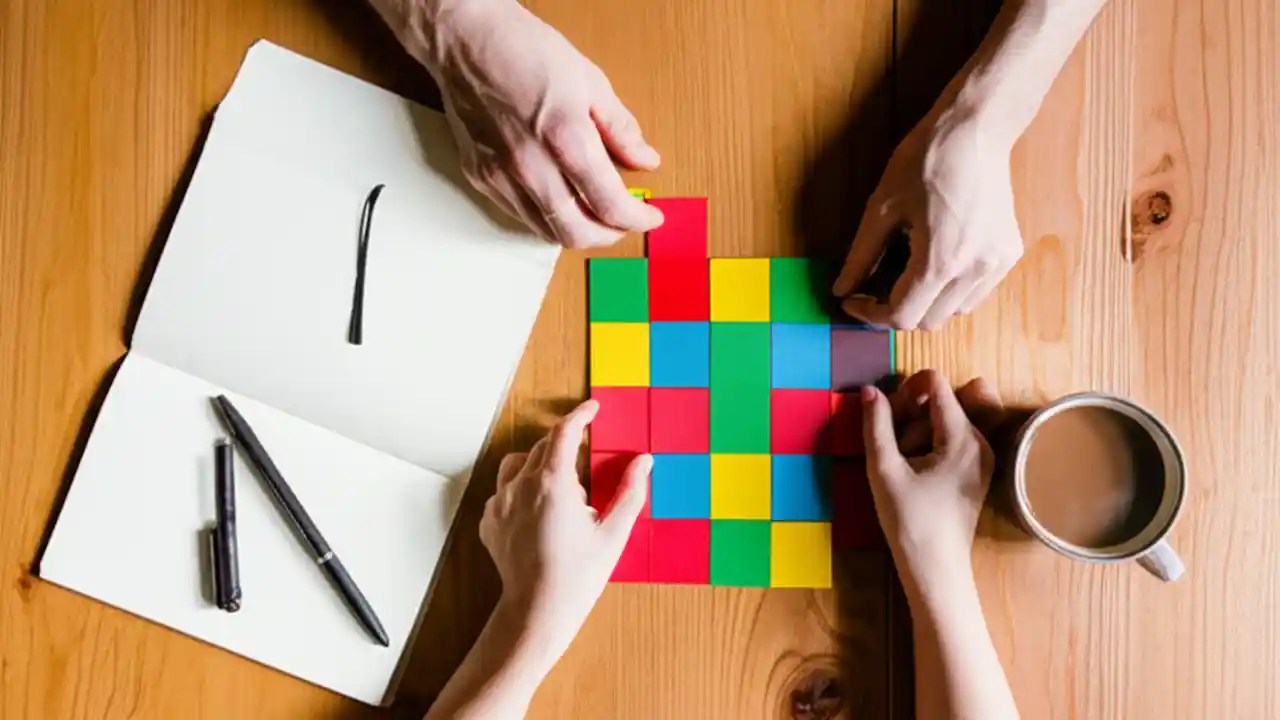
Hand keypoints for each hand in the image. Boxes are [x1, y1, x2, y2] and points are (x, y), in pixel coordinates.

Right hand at [427, 0, 663, 247]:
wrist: (465, 39)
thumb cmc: (525, 49)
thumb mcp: (589, 80)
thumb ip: (619, 128)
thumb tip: (645, 159)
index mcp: (565, 138)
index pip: (609, 204)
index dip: (636, 219)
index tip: (649, 216)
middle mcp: (530, 166)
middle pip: (576, 233)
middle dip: (608, 236)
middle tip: (622, 222)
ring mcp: (500, 175)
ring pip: (545, 232)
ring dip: (576, 230)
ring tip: (594, 212)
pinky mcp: (480, 176)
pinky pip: (519, 214)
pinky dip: (545, 216)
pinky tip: (558, 197)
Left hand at [481, 400, 650, 658]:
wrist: (537, 611)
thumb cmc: (578, 575)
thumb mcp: (614, 533)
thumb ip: (630, 492)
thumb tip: (644, 461)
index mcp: (553, 484)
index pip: (565, 432)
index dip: (581, 415)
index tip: (593, 409)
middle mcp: (521, 486)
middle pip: (543, 446)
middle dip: (566, 447)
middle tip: (586, 474)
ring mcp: (500, 503)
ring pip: (517, 464)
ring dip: (539, 464)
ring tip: (559, 490)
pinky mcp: (489, 521)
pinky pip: (503, 491)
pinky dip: (521, 491)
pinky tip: (539, 514)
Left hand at [833, 107, 1022, 329]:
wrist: (976, 130)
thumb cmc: (924, 161)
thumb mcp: (881, 207)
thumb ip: (861, 255)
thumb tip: (841, 289)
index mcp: (939, 261)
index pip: (902, 317)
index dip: (870, 315)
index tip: (852, 300)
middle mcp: (973, 271)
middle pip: (929, 322)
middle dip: (897, 311)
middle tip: (874, 288)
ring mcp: (997, 264)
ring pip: (955, 312)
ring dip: (927, 304)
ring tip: (907, 273)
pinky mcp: (1010, 253)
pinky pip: (976, 292)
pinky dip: (953, 291)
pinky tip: (938, 262)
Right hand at [859, 371, 1003, 582]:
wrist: (935, 570)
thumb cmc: (909, 522)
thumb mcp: (883, 471)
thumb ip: (875, 425)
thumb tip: (869, 390)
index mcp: (962, 436)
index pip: (936, 383)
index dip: (906, 390)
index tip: (888, 417)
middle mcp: (979, 440)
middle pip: (939, 401)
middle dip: (909, 415)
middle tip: (892, 448)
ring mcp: (980, 457)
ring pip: (942, 421)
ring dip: (915, 433)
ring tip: (901, 466)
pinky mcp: (974, 472)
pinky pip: (949, 441)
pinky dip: (927, 447)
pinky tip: (913, 473)